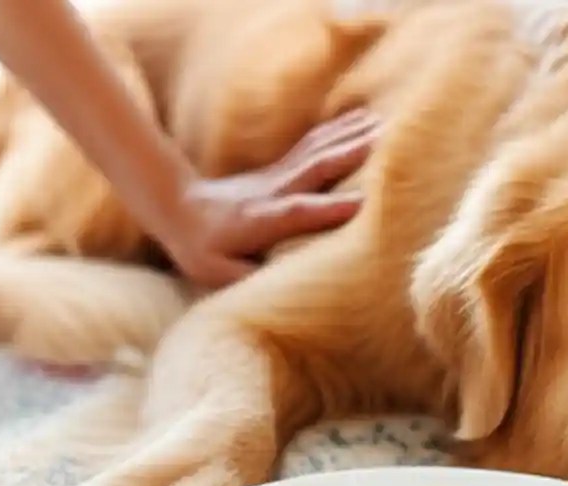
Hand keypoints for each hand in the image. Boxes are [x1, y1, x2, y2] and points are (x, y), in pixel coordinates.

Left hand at [163, 109, 379, 287]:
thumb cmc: (201, 246)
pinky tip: (364, 118)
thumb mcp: (214, 271)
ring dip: (353, 135)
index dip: (328, 208)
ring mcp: (278, 175)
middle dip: (352, 155)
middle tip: (388, 142)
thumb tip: (280, 286)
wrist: (178, 205)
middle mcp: (274, 191)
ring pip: (319, 149)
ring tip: (386, 124)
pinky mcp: (282, 167)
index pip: (297, 212)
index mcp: (261, 219)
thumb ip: (246, 276)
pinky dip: (341, 129)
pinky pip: (315, 144)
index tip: (364, 204)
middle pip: (316, 167)